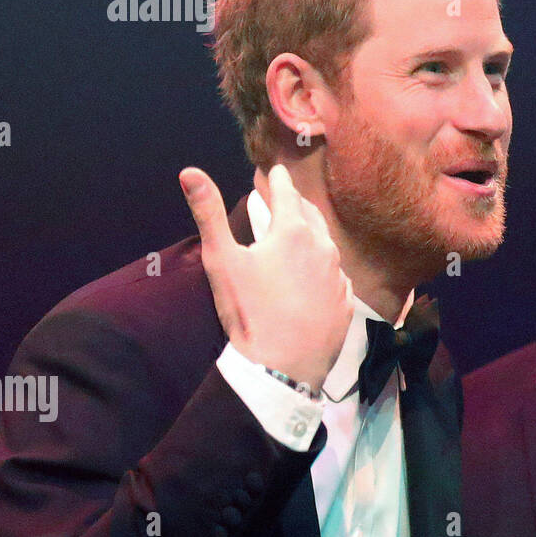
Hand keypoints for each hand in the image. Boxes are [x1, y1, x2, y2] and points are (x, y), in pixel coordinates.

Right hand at [179, 164, 353, 390]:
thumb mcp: (221, 260)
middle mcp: (323, 248)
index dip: (279, 180)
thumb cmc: (248, 311)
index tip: (276, 170)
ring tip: (304, 231)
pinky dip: (326, 267)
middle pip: (312, 216)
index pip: (287, 194)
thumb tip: (190, 171)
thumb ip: (208, 213)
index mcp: (293, 232)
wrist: (282, 367)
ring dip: (314, 234)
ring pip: (328, 245)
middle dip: (298, 203)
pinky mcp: (345, 304)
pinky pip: (337, 276)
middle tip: (289, 197)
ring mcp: (338, 278)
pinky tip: (320, 273)